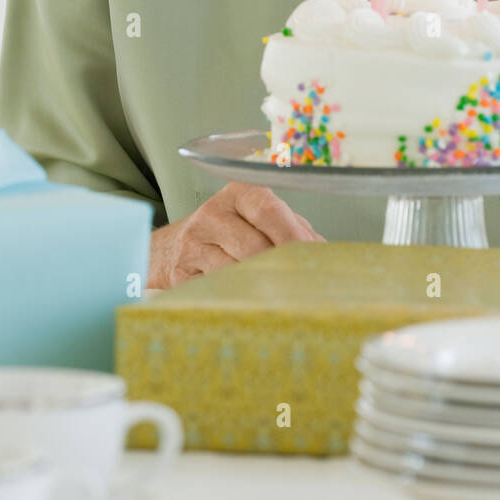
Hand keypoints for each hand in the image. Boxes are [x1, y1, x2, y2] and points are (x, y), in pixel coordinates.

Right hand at [148, 181, 324, 288]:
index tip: (311, 257)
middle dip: (280, 268)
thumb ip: (295, 231)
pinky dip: (237, 300)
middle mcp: (212, 214)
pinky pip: (215, 291)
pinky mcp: (181, 275)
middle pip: (253, 246)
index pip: (268, 210)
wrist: (175, 248)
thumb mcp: (262, 220)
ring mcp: (193, 245)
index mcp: (239, 194)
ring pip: (234, 272)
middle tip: (302, 287)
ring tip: (281, 299)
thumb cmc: (234, 233)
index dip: (292, 236)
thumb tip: (323, 255)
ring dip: (261, 288)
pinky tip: (252, 305)